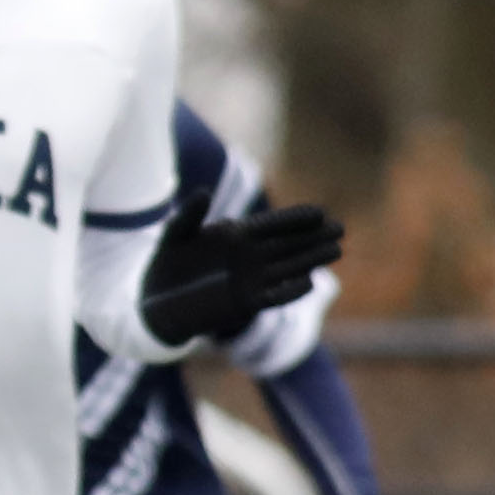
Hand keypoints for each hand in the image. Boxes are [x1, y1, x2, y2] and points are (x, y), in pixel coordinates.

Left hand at [139, 189, 343, 347]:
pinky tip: (307, 282)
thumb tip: (203, 192)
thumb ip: (188, 215)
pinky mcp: (244, 303)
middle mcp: (248, 256)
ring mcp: (249, 279)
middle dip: (313, 237)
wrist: (154, 300)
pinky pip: (273, 296)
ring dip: (310, 260)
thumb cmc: (167, 263)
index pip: (272, 225)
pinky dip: (289, 290)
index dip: (295, 219)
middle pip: (287, 244)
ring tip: (336, 250)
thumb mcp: (174, 234)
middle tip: (341, 228)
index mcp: (236, 235)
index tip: (319, 211)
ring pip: (287, 267)